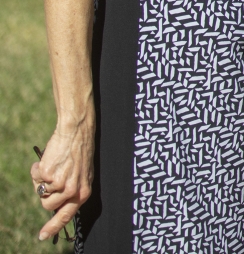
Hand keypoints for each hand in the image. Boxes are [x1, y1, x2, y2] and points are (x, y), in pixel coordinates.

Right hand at [32, 119, 93, 241]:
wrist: (77, 132)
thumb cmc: (79, 152)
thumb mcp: (81, 175)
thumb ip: (71, 190)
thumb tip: (55, 205)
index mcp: (83, 192)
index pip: (66, 216)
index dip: (53, 227)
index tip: (42, 236)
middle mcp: (73, 191)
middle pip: (47, 206)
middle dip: (44, 194)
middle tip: (52, 177)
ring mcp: (60, 184)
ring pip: (40, 193)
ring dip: (41, 180)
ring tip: (53, 166)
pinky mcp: (49, 175)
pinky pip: (35, 177)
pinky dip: (38, 168)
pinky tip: (49, 159)